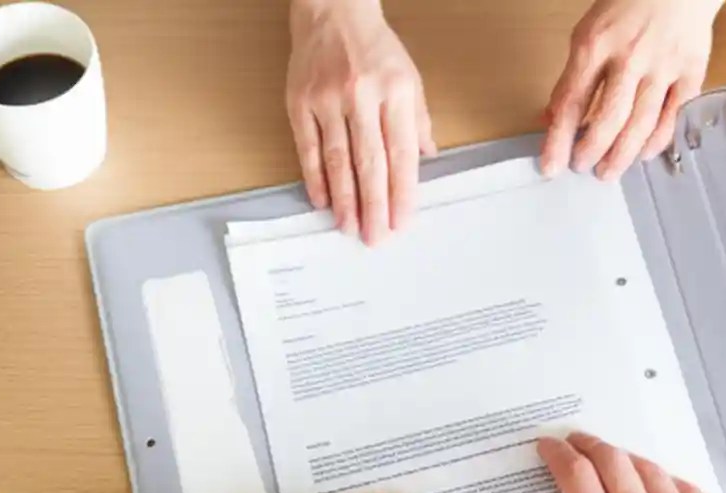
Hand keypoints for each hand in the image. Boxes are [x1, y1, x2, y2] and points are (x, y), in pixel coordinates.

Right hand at [286, 0, 435, 244]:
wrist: (333, 10)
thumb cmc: (375, 48)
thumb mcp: (409, 78)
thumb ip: (417, 121)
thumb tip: (425, 159)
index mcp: (395, 92)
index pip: (401, 153)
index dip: (402, 192)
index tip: (402, 222)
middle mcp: (361, 96)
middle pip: (369, 162)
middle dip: (374, 206)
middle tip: (376, 238)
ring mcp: (327, 99)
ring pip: (338, 160)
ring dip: (345, 199)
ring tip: (349, 228)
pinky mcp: (299, 101)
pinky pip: (309, 148)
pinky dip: (316, 178)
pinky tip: (322, 201)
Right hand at [538, 433, 725, 492]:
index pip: (577, 481)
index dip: (559, 456)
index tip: (550, 447)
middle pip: (612, 462)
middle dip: (588, 444)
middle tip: (576, 442)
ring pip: (649, 469)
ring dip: (624, 456)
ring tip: (613, 458)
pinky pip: (685, 487)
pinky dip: (664, 477)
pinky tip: (657, 481)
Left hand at [541, 0, 722, 180]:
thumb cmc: (628, 5)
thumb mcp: (588, 32)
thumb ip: (572, 77)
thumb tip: (552, 118)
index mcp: (596, 45)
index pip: (572, 103)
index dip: (559, 140)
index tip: (550, 166)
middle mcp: (630, 58)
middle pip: (609, 119)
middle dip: (591, 152)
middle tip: (582, 168)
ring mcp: (663, 66)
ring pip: (642, 124)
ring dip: (621, 155)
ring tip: (607, 172)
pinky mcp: (691, 72)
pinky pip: (673, 116)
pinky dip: (656, 140)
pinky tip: (642, 153)